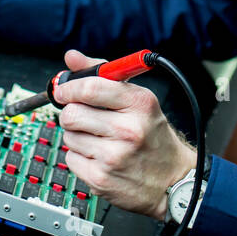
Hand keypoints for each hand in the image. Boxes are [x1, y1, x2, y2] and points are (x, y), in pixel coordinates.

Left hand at [53, 49, 197, 220]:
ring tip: (98, 138)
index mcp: (139, 104)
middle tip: (82, 115)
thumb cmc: (152, 135)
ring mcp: (114, 157)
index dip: (70, 87)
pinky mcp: (101, 179)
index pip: (90, 88)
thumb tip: (72, 57)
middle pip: (72, 113)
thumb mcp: (138, 99)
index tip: (64, 90)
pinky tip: (98, 156)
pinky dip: (79, 156)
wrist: (171, 179)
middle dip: (72, 112)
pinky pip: (70, 158)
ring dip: (77, 135)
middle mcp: (128, 130)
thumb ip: (103, 75)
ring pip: (68, 136)